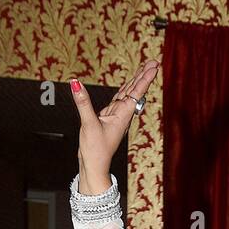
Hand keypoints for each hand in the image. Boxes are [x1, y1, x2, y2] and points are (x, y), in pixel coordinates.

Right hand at [70, 59, 159, 188]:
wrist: (94, 167)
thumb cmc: (95, 151)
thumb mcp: (88, 125)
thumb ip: (83, 103)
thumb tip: (75, 83)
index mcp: (122, 115)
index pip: (136, 92)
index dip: (144, 78)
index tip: (154, 66)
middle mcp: (122, 115)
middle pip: (134, 91)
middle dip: (143, 75)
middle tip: (154, 62)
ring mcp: (115, 117)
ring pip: (127, 95)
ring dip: (136, 81)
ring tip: (144, 69)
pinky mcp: (108, 120)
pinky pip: (118, 101)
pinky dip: (123, 91)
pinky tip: (127, 87)